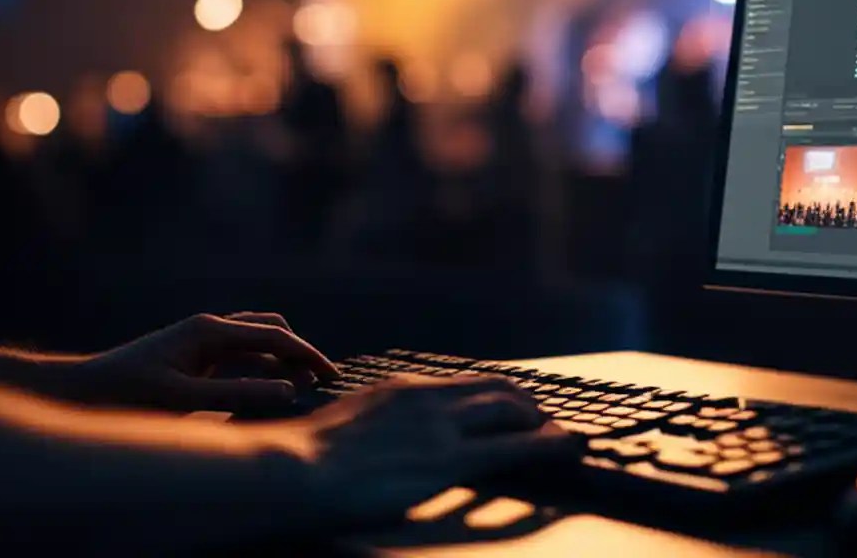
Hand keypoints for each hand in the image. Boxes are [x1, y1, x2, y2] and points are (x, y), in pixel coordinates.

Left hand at [80, 313, 339, 411]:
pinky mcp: (195, 358)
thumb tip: (289, 391)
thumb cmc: (127, 395)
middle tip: (321, 379)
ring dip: (281, 360)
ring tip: (302, 387)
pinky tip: (270, 389)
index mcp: (208, 330)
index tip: (331, 374)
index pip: (273, 334)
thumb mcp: (184, 400)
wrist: (80, 392)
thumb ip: (238, 394)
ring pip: (256, 342)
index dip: (306, 353)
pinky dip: (261, 370)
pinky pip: (240, 358)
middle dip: (298, 350)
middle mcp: (209, 328)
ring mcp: (202, 342)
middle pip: (269, 328)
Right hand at [286, 375, 579, 524]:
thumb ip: (377, 426)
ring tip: (560, 436)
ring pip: (511, 410)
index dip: (498, 395)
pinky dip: (547, 444)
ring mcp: (439, 427)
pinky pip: (513, 447)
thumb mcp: (348, 427)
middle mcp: (428, 398)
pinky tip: (566, 447)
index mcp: (402, 391)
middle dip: (528, 404)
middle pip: (498, 389)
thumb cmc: (304, 461)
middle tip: (545, 420)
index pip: (465, 384)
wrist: (290, 471)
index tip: (513, 406)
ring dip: (541, 423)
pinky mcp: (447, 460)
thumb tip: (389, 441)